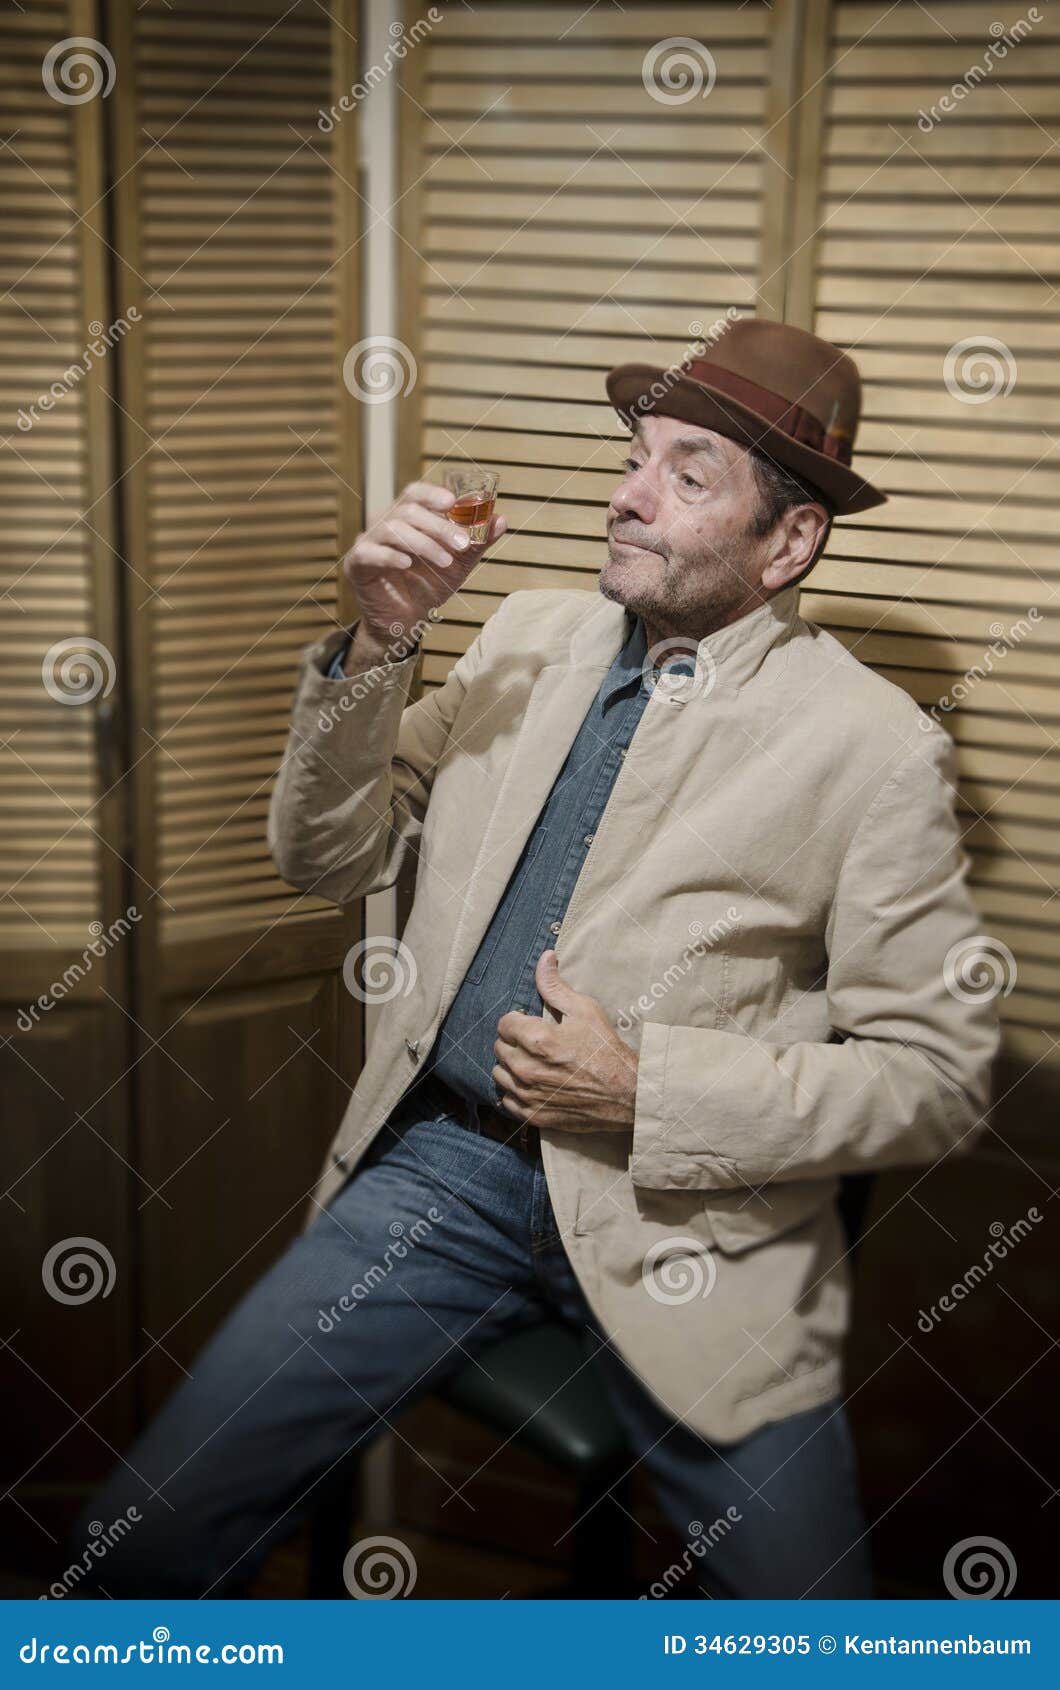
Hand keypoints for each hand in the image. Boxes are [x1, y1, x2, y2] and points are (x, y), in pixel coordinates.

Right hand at [341, 479, 505, 650]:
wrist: (406, 621)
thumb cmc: (428, 586)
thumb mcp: (458, 564)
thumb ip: (477, 542)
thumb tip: (500, 520)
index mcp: (406, 517)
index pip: (414, 493)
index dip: (431, 493)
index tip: (452, 502)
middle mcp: (384, 523)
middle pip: (407, 511)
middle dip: (438, 525)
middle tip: (462, 542)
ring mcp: (368, 542)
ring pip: (393, 530)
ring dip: (423, 544)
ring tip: (445, 561)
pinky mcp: (357, 564)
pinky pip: (371, 553)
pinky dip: (390, 556)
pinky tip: (407, 564)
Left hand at [492, 950, 638, 1133]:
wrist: (627, 1094)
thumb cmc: (606, 1050)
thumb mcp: (585, 1010)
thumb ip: (556, 986)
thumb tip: (544, 958)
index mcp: (536, 1039)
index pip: (504, 1023)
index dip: (518, 1020)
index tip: (532, 1024)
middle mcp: (526, 1068)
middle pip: (500, 1048)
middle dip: (514, 1042)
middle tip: (536, 1043)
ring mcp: (528, 1094)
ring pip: (500, 1074)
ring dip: (511, 1066)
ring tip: (533, 1063)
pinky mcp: (533, 1115)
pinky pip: (507, 1100)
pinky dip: (515, 1092)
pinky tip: (533, 1085)